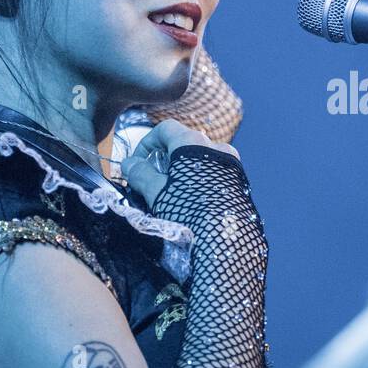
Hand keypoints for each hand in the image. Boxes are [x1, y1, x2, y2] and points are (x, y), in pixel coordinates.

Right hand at [119, 119, 240, 210]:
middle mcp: (216, 147)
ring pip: (198, 158)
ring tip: (170, 194)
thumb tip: (129, 163)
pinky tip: (191, 201)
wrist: (227, 239)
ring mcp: (230, 164)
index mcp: (194, 143)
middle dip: (163, 159)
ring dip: (180, 170)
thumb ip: (141, 174)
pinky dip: (197, 178)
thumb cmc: (191, 212)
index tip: (137, 163)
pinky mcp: (238, 180)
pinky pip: (212, 171)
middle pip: (182, 143)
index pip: (165, 129)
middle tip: (151, 181)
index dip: (147, 143)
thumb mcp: (158, 192)